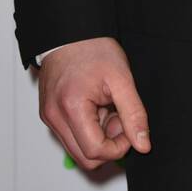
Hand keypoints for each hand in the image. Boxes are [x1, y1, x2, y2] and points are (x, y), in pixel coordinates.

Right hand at [38, 36, 150, 169]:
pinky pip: (70, 137)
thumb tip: (143, 145)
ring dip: (97, 138)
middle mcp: (54, 117)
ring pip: (77, 150)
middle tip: (118, 117)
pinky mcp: (49, 114)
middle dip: (108, 145)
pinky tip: (95, 108)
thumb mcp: (122, 79)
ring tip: (106, 109)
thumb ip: (134, 114)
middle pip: (85, 158)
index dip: (118, 147)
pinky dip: (86, 130)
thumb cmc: (92, 48)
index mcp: (71, 107)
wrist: (70, 32)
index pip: (96, 151)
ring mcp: (49, 117)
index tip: (128, 128)